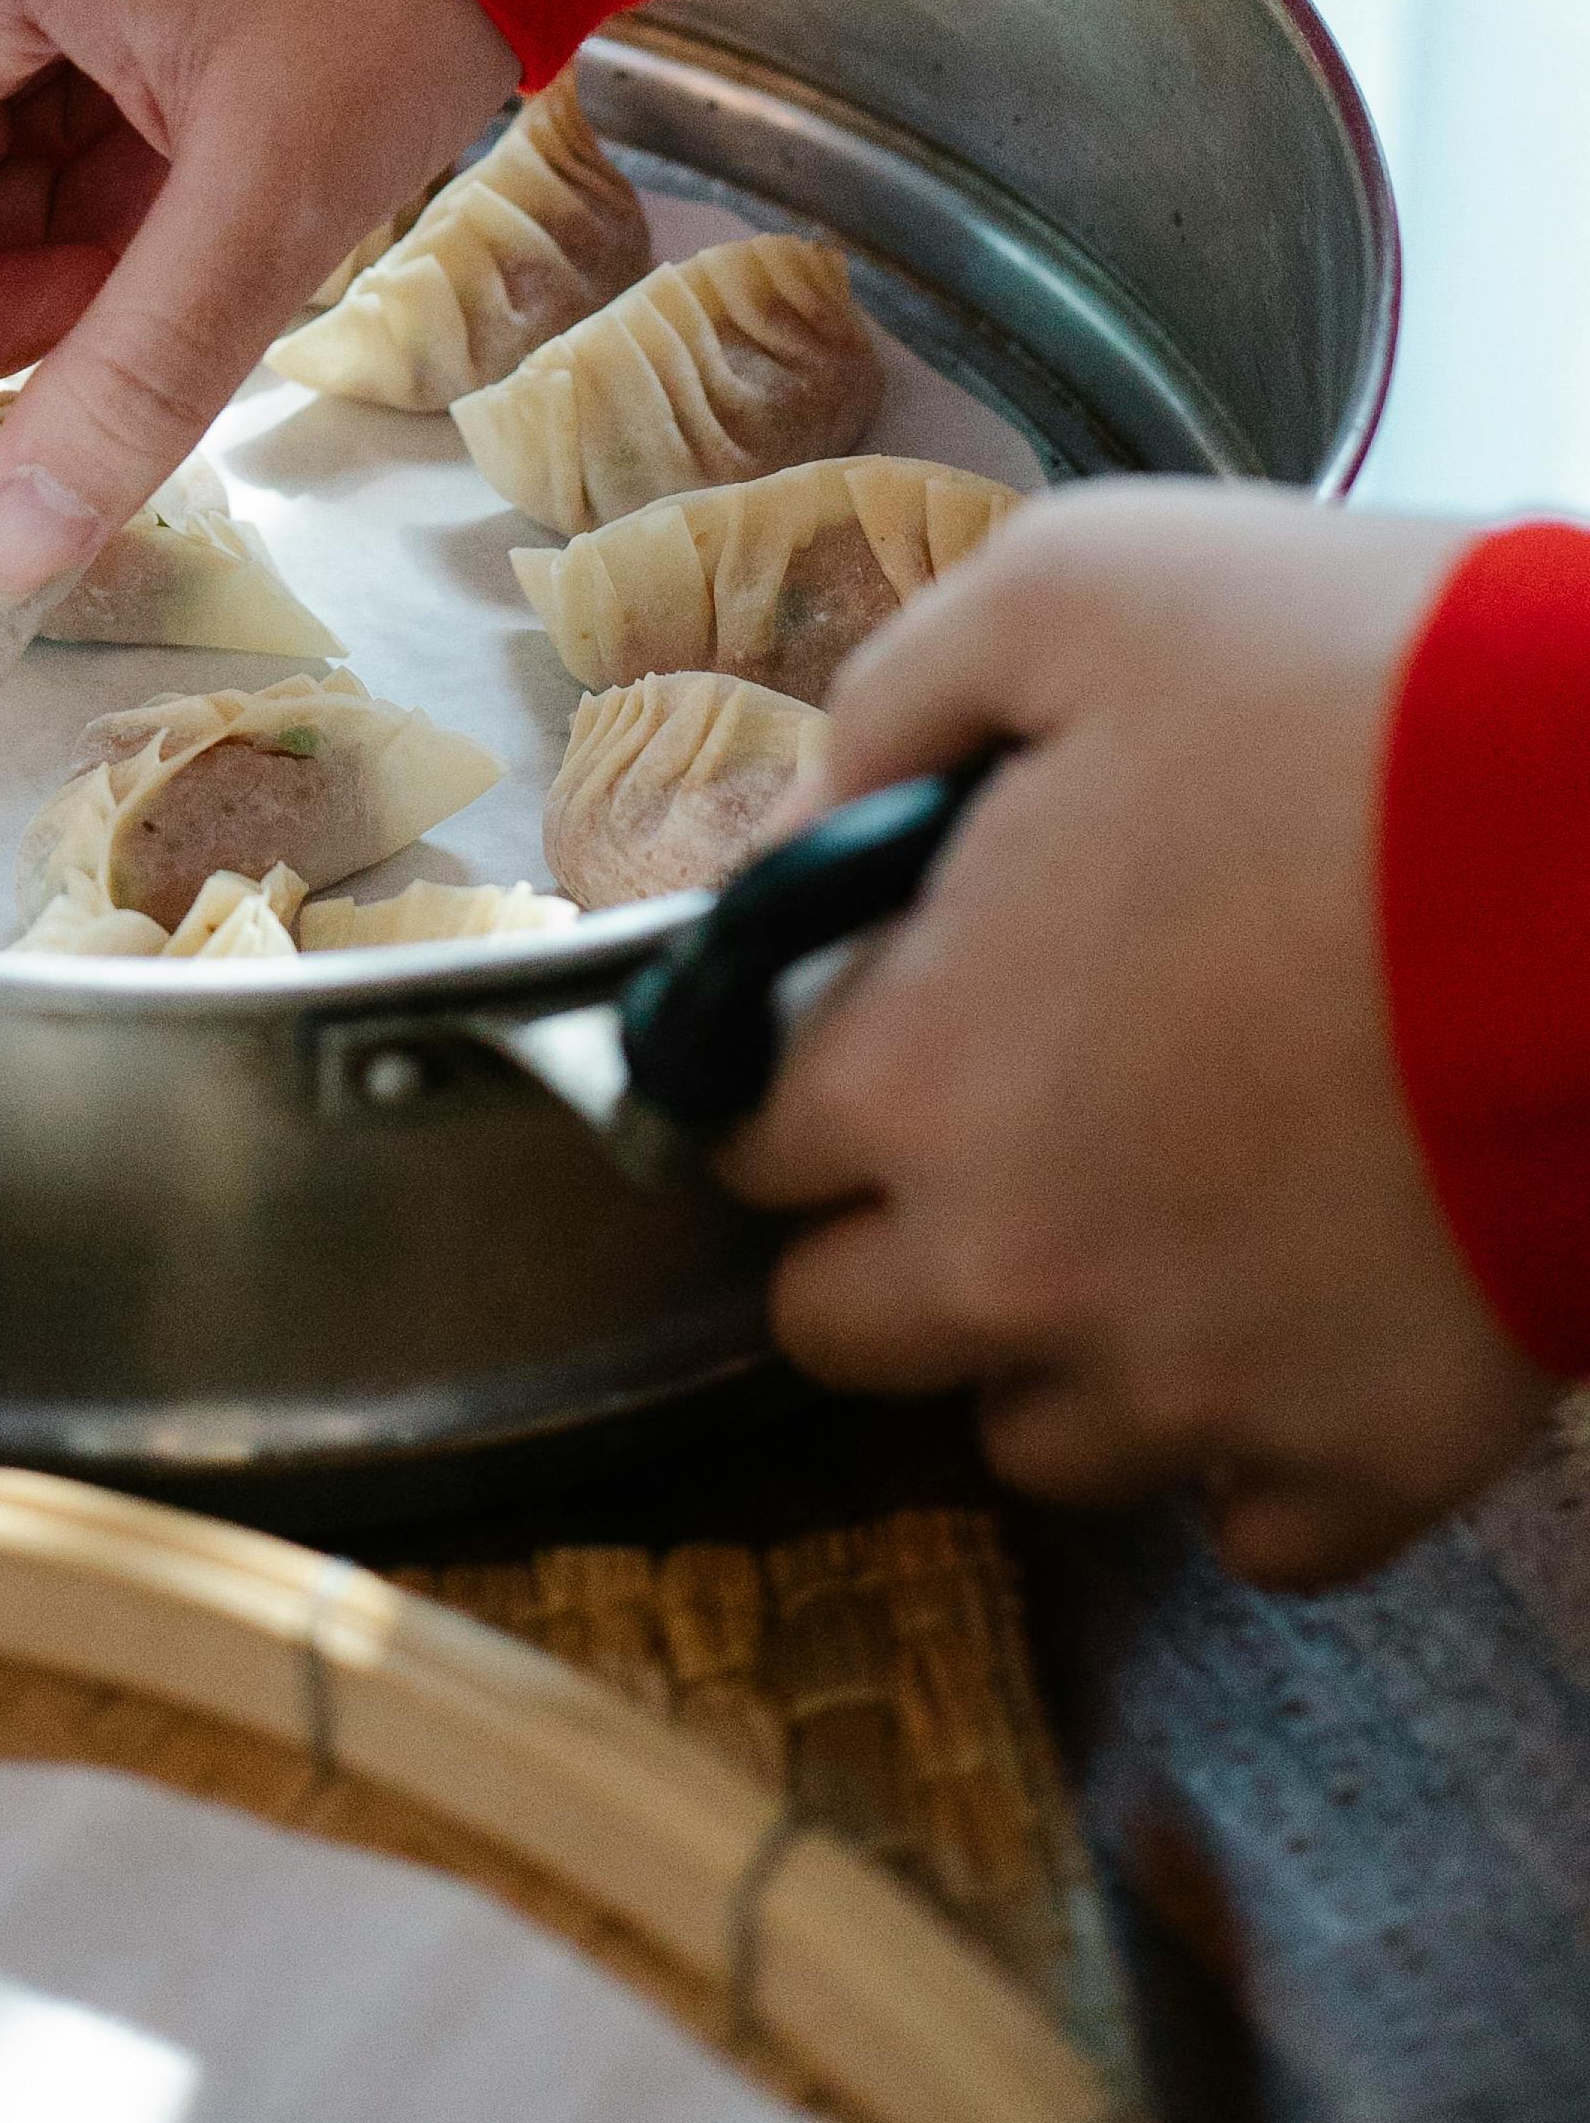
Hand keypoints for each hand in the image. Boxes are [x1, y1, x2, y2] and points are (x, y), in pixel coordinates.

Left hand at [720, 486, 1551, 1585]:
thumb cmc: (1354, 695)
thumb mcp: (1071, 591)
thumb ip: (893, 709)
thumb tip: (807, 823)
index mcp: (914, 1071)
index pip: (747, 1138)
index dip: (802, 1071)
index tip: (877, 1026)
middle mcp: (1017, 1268)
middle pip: (846, 1328)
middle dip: (895, 1232)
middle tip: (1010, 1121)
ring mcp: (1199, 1388)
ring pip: (1041, 1441)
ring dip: (1069, 1345)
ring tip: (1172, 1211)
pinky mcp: (1375, 1463)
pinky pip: (1257, 1531)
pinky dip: (1264, 1444)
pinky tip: (1305, 1314)